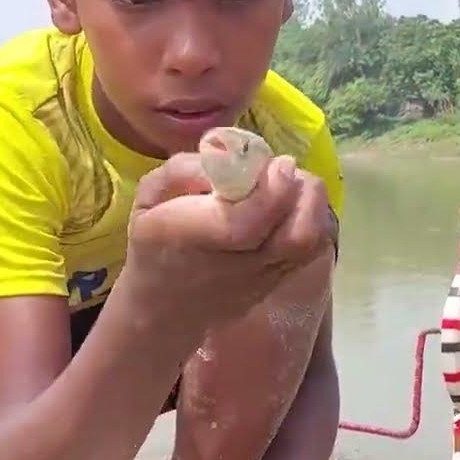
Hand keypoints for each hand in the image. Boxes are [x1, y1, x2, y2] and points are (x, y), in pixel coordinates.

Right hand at [122, 149, 334, 341]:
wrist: (164, 305)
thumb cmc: (155, 243)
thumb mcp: (149, 198)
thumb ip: (183, 170)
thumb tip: (225, 154)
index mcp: (191, 238)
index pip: (245, 224)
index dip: (272, 190)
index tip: (277, 163)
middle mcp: (233, 264)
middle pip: (293, 237)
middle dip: (302, 192)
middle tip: (285, 170)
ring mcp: (260, 279)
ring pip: (308, 244)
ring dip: (310, 206)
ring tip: (290, 187)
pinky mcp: (275, 283)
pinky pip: (309, 251)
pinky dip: (310, 222)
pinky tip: (290, 209)